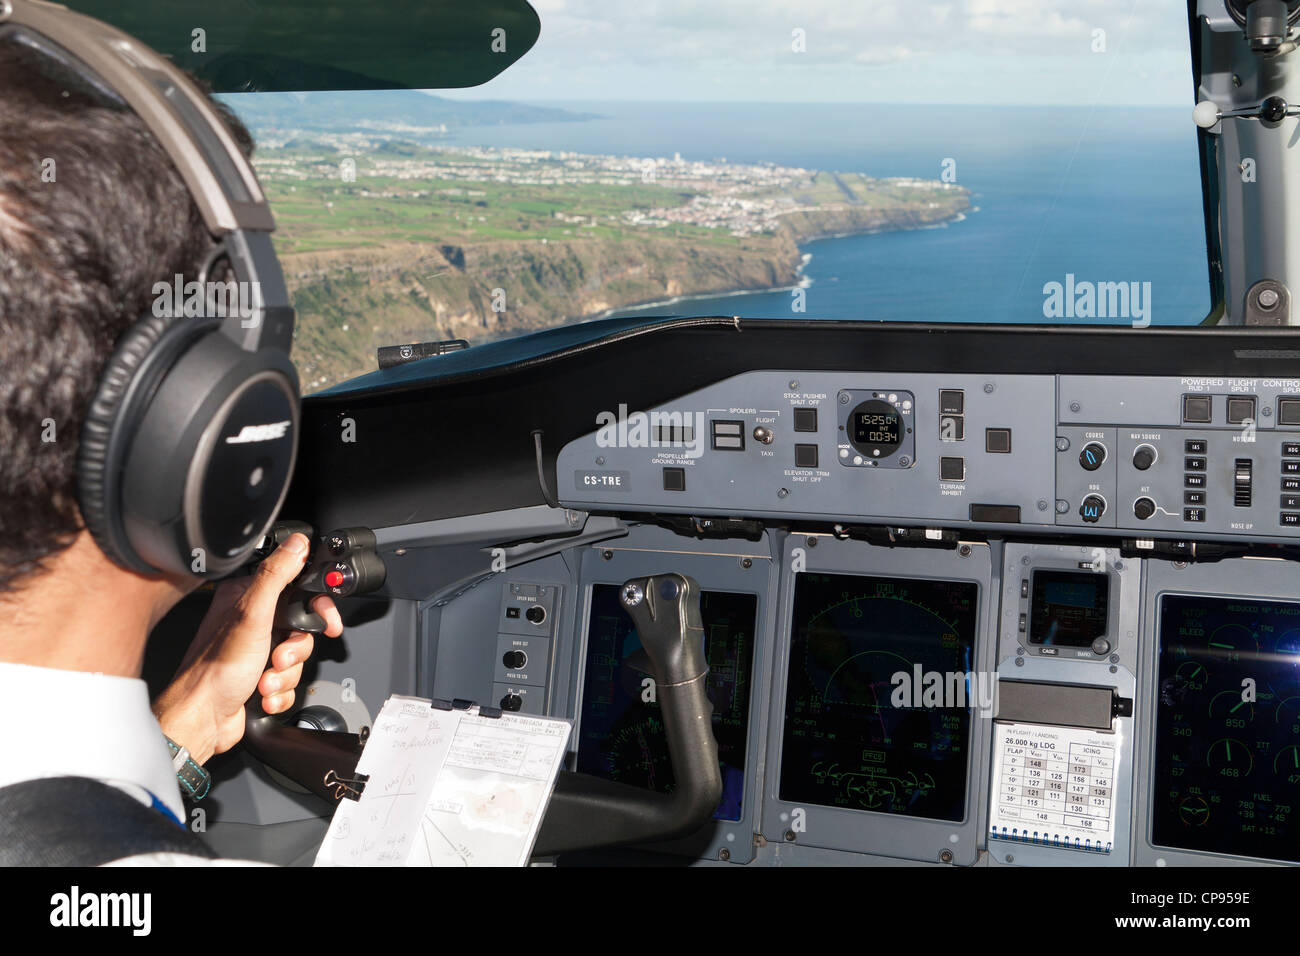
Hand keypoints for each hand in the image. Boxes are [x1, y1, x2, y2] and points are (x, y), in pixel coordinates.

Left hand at [152, 534, 344, 763]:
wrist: (202, 720)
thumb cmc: (214, 670)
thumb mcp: (252, 614)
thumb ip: (277, 575)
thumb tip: (297, 543)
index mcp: (246, 597)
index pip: (296, 587)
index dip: (316, 606)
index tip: (325, 621)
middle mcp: (251, 621)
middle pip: (302, 626)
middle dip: (296, 649)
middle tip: (281, 657)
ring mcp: (255, 651)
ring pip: (297, 656)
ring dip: (286, 674)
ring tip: (264, 679)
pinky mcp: (259, 676)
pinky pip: (289, 680)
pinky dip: (280, 691)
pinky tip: (260, 693)